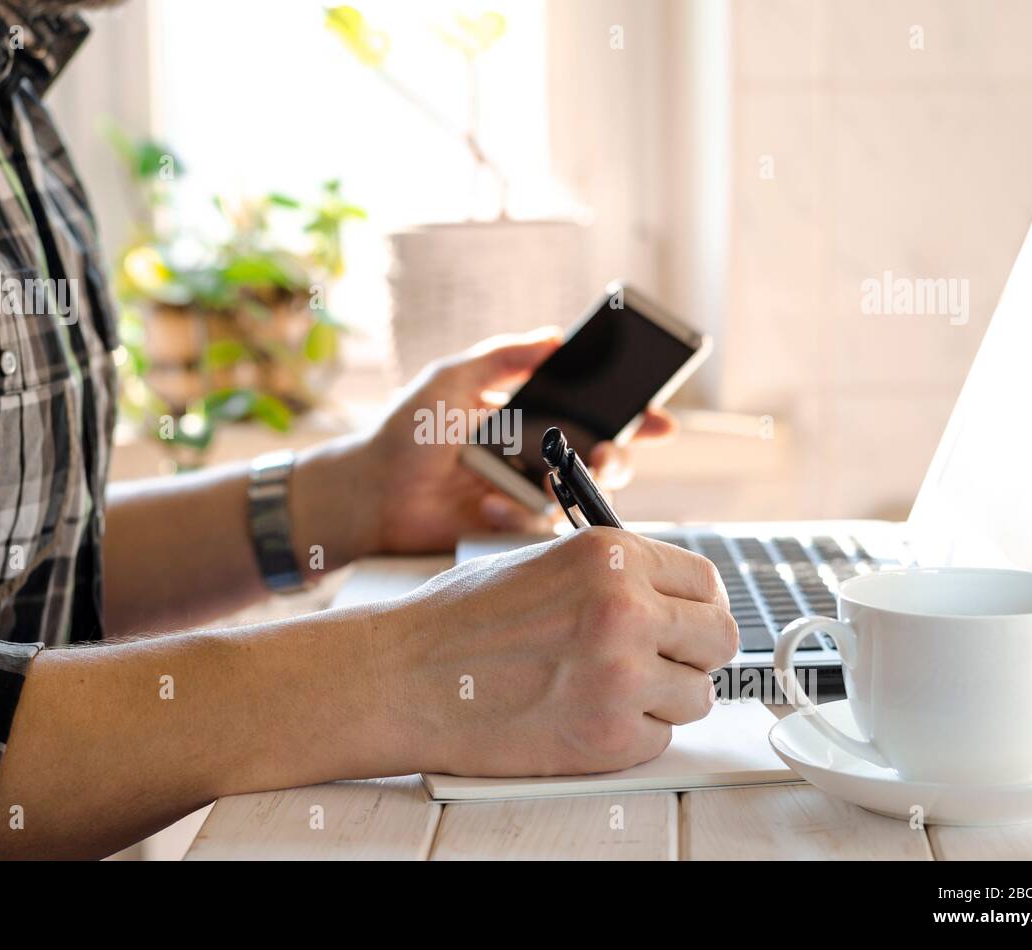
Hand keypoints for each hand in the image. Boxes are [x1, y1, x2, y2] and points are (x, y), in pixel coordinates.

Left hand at [357, 330, 677, 555]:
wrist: (370, 495)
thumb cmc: (405, 433)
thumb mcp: (451, 380)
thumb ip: (503, 357)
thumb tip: (555, 336)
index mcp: (528, 415)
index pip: (592, 412)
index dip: (632, 417)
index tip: (661, 420)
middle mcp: (535, 455)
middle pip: (600, 458)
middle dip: (616, 458)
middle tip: (609, 458)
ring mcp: (526, 495)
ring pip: (579, 497)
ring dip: (571, 489)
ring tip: (551, 482)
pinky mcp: (511, 531)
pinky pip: (540, 529)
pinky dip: (519, 516)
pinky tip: (489, 506)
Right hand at [380, 528, 737, 776]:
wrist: (402, 678)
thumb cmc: (458, 620)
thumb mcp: (547, 562)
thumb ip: (616, 575)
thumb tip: (673, 600)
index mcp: (612, 555)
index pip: (706, 582)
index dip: (694, 605)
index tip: (684, 620)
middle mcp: (626, 610)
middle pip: (719, 640)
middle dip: (692, 652)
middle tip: (659, 660)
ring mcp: (622, 678)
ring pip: (696, 696)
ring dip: (661, 697)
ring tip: (602, 688)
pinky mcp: (609, 738)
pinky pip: (658, 740)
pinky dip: (628, 734)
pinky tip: (580, 714)